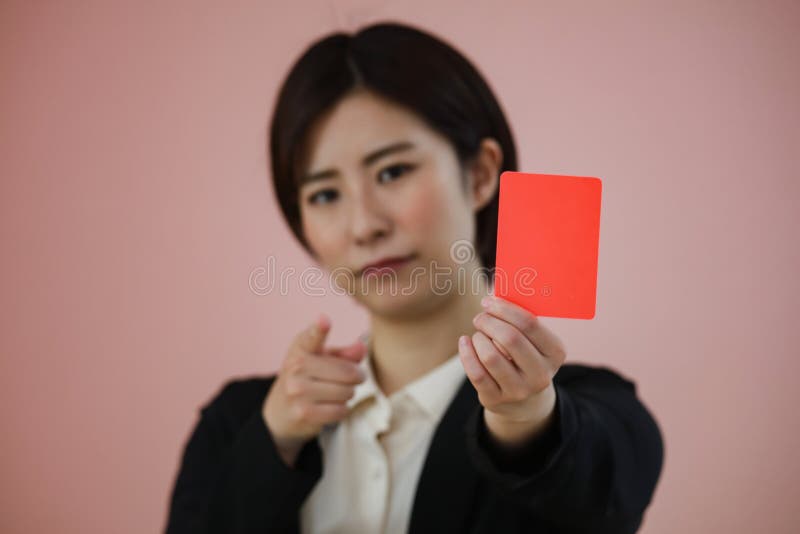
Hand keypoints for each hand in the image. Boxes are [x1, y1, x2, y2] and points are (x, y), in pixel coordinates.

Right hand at [263, 314, 367, 464]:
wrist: (280, 411)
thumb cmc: (306, 379)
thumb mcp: (320, 360)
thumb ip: (343, 354)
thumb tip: (361, 348)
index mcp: (301, 349)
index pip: (311, 337)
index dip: (319, 329)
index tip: (324, 321)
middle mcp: (296, 367)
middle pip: (347, 372)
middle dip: (357, 377)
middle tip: (354, 378)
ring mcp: (298, 391)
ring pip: (346, 392)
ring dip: (349, 394)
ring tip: (337, 393)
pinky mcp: (304, 413)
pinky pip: (341, 410)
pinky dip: (343, 410)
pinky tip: (332, 406)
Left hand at [458, 296, 566, 446]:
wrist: (524, 400)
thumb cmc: (525, 356)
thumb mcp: (533, 341)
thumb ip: (519, 319)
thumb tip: (493, 295)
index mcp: (555, 353)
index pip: (529, 324)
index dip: (505, 308)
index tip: (489, 302)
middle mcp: (541, 375)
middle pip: (510, 338)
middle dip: (489, 321)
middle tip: (480, 317)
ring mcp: (519, 391)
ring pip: (491, 356)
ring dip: (479, 338)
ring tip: (478, 335)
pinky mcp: (497, 400)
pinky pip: (476, 373)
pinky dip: (466, 353)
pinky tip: (465, 342)